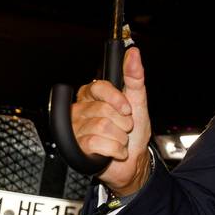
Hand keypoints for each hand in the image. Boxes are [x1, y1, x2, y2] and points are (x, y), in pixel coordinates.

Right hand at [72, 46, 152, 192]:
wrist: (133, 162)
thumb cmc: (134, 132)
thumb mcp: (138, 102)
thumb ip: (134, 77)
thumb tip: (133, 53)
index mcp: (93, 95)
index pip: (98, 87)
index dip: (116, 98)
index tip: (127, 109)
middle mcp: (81, 109)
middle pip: (103, 109)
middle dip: (122, 122)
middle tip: (124, 129)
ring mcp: (77, 128)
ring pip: (101, 126)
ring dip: (119, 137)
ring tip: (119, 140)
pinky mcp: (76, 147)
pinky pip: (96, 142)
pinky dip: (114, 149)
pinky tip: (114, 151)